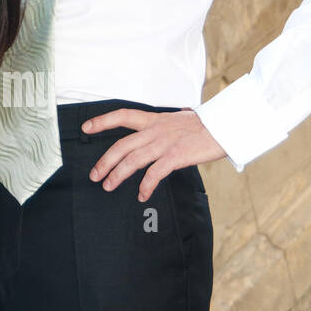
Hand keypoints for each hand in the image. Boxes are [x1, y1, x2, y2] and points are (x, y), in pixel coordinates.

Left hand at [81, 108, 226, 200]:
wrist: (224, 126)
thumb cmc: (204, 125)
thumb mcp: (179, 119)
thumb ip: (166, 124)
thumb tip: (164, 124)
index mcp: (154, 120)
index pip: (123, 115)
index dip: (102, 121)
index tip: (86, 127)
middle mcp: (155, 130)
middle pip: (121, 145)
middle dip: (104, 161)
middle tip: (94, 174)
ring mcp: (164, 143)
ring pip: (133, 160)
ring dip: (117, 175)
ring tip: (108, 186)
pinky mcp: (176, 156)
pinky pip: (154, 173)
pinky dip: (145, 186)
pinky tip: (142, 194)